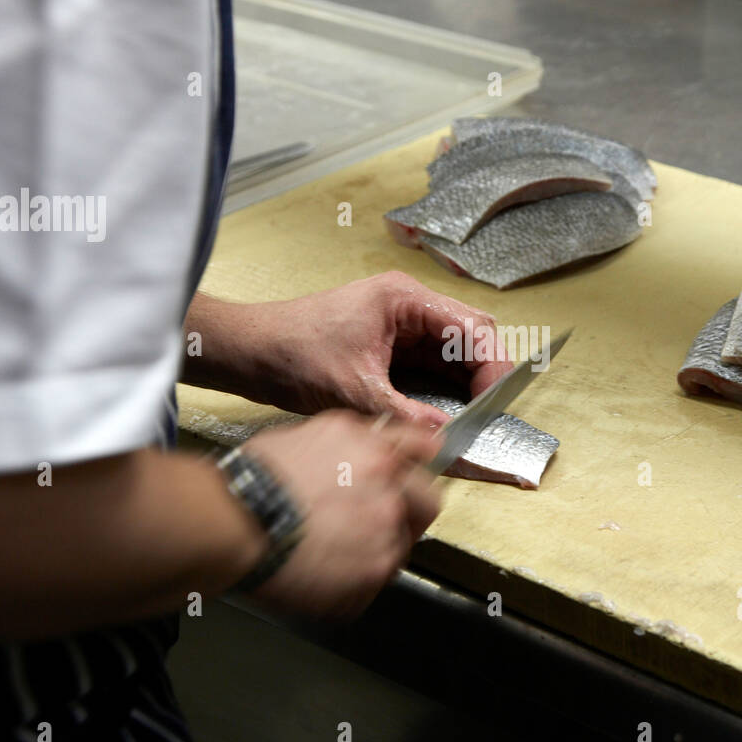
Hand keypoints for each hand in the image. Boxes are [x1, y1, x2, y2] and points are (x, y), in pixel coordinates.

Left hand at [185, 272, 514, 428]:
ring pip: (454, 352)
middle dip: (485, 375)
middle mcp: (408, 305)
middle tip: (488, 416)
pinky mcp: (390, 345)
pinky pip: (432, 364)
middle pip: (471, 336)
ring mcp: (400, 324)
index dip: (492, 367)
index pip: (472, 328)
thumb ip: (408, 417)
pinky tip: (448, 414)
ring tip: (474, 419)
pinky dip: (445, 388)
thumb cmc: (292, 356)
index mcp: (405, 299)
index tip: (493, 406)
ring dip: (467, 384)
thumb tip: (450, 442)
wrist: (248, 353)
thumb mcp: (355, 394)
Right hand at [239, 411, 439, 619]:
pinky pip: (372, 583)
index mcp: (373, 451)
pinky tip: (317, 575)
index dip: (418, 458)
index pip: (419, 446)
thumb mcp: (304, 436)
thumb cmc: (253, 480)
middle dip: (413, 510)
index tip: (420, 464)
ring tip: (328, 554)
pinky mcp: (372, 574)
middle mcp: (389, 489)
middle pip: (428, 501)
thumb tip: (361, 450)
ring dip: (373, 550)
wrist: (232, 522)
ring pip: (398, 547)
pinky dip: (350, 585)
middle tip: (381, 523)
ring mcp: (384, 534)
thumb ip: (348, 443)